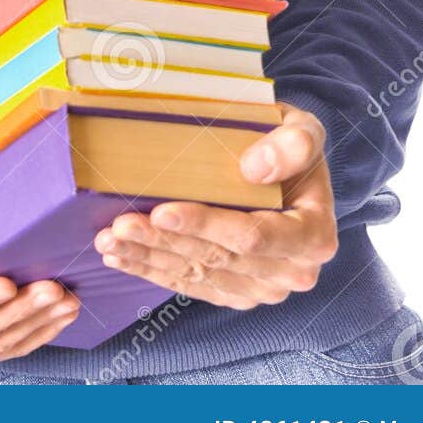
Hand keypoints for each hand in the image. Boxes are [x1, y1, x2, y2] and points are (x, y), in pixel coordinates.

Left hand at [92, 104, 337, 309]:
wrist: (287, 166)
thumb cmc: (290, 143)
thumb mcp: (302, 129)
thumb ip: (293, 145)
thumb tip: (254, 169)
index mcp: (314, 235)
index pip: (252, 236)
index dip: (205, 226)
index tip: (162, 210)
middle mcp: (293, 272)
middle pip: (218, 260)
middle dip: (164, 243)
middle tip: (119, 227)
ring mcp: (264, 288)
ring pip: (198, 276)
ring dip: (149, 259)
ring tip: (108, 241)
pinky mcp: (238, 292)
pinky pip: (192, 285)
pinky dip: (154, 270)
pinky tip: (121, 258)